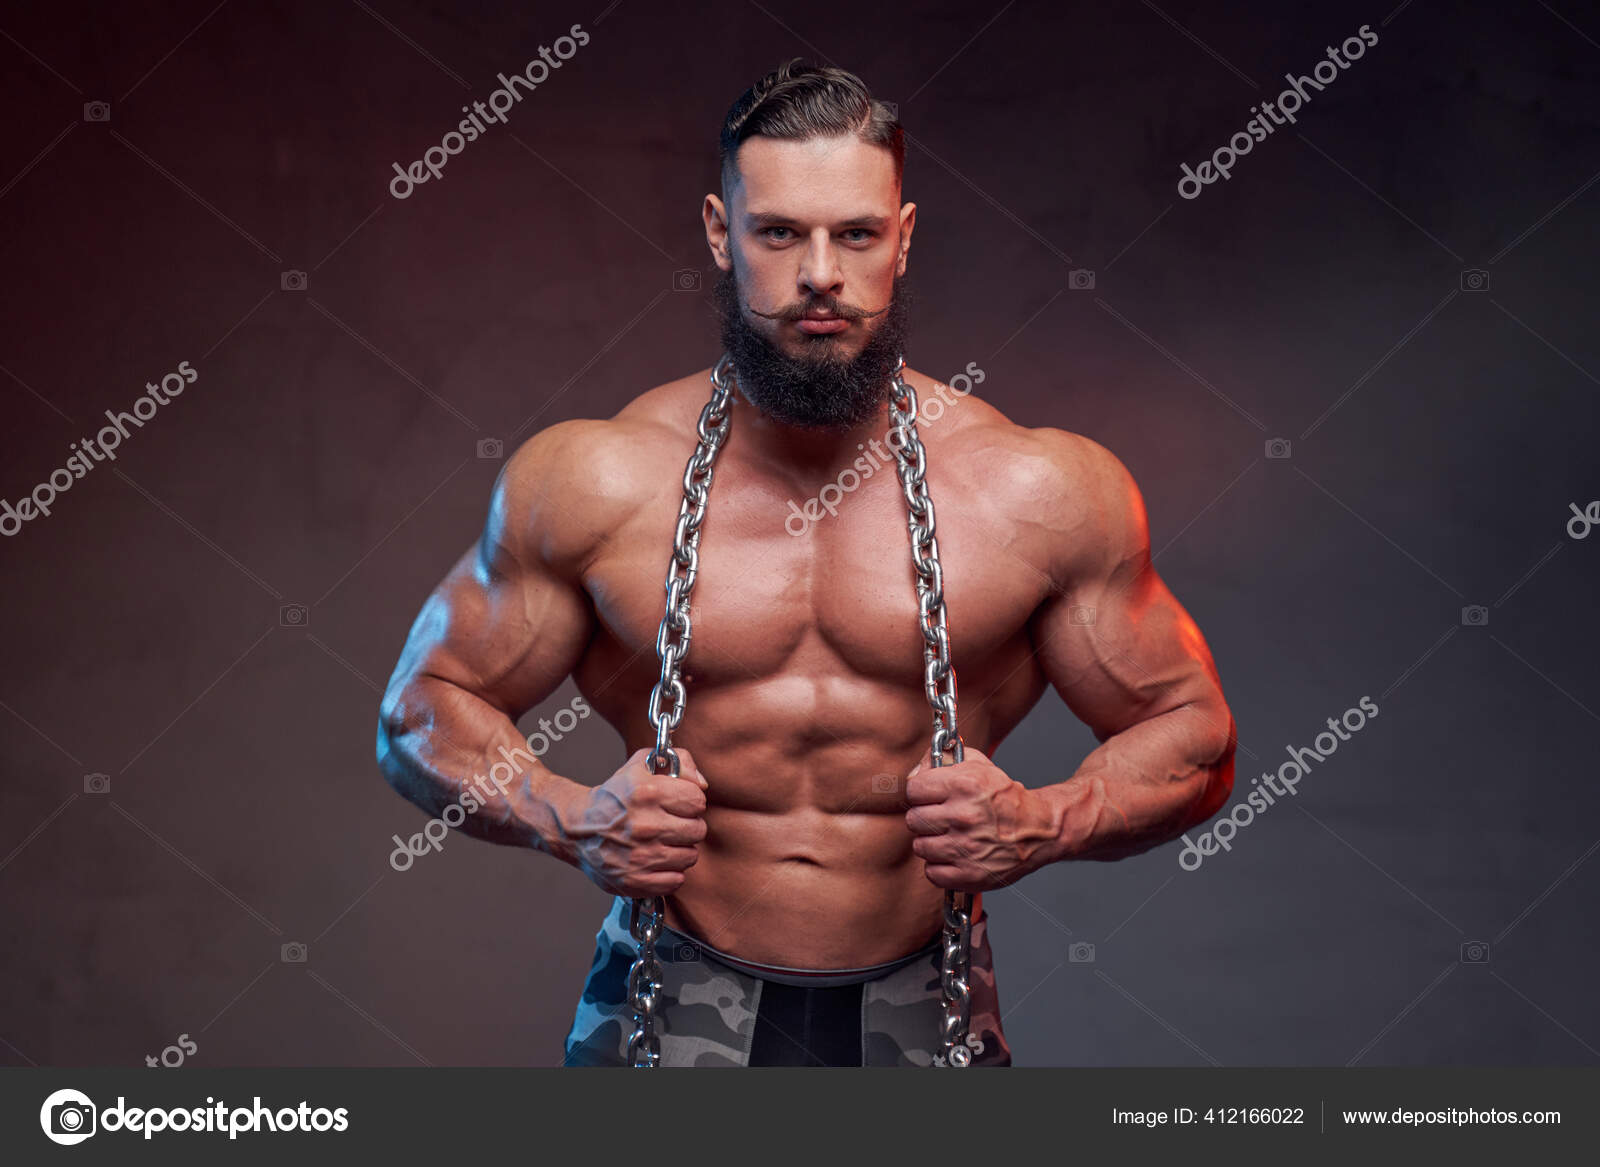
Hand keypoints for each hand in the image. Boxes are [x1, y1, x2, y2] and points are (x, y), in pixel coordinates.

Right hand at [568, 747, 707, 897]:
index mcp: (648, 793)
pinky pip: (676, 880)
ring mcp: (641, 856)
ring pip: (690, 856)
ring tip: (663, 842)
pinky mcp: (636, 881)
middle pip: (698, 830)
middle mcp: (645, 826)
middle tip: (672, 824)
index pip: (697, 800)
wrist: (578, 829)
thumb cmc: (613, 798)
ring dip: (680, 849)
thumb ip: (679, 762)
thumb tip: (702, 783)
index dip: (691, 802)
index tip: (680, 804)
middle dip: (688, 825)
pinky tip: (656, 860)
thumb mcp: (641, 766)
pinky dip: (670, 872)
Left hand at [904, 747, 1056, 891]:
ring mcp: (966, 848)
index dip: (920, 792)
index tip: (929, 796)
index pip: (914, 789)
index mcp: (965, 785)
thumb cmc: (1006, 798)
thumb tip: (915, 771)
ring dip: (931, 842)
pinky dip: (939, 866)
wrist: (1038, 829)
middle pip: (914, 819)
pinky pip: (931, 872)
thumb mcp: (980, 766)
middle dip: (925, 817)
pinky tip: (953, 855)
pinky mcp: (969, 874)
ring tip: (949, 836)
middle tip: (941, 817)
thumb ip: (943, 760)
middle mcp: (964, 816)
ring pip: (920, 846)